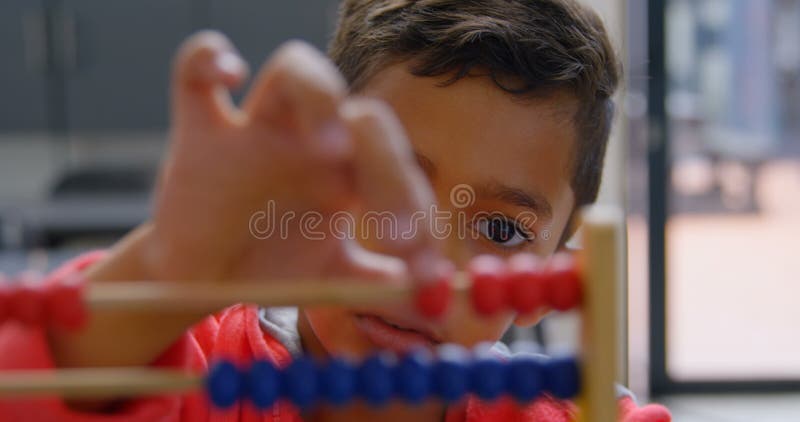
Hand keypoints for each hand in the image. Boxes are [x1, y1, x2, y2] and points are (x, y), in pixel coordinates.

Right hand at [148, 30, 442, 283]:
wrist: (206, 280)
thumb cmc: (274, 268)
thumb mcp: (330, 278)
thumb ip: (374, 281)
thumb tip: (424, 290)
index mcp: (350, 172)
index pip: (395, 165)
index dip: (413, 205)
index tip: (418, 259)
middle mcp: (311, 140)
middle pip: (362, 115)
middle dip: (387, 163)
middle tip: (395, 231)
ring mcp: (256, 129)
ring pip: (294, 69)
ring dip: (320, 99)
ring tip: (333, 148)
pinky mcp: (200, 131)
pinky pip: (194, 71)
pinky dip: (209, 58)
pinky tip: (231, 76)